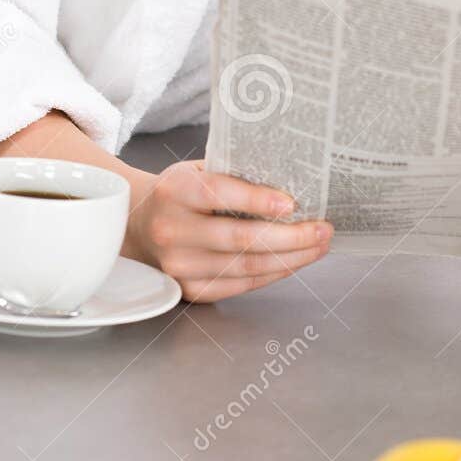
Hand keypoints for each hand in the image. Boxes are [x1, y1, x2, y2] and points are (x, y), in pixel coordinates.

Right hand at [125, 162, 331, 302]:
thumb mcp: (197, 170)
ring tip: (319, 246)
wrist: (137, 225)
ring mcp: (179, 266)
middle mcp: (172, 231)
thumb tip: (291, 179)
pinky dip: (273, 274)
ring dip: (290, 258)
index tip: (292, 203)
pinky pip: (241, 285)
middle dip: (290, 236)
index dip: (257, 200)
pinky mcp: (190, 290)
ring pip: (245, 267)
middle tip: (322, 229)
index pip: (218, 194)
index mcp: (175, 191)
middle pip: (239, 239)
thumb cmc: (179, 193)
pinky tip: (295, 261)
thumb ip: (234, 173)